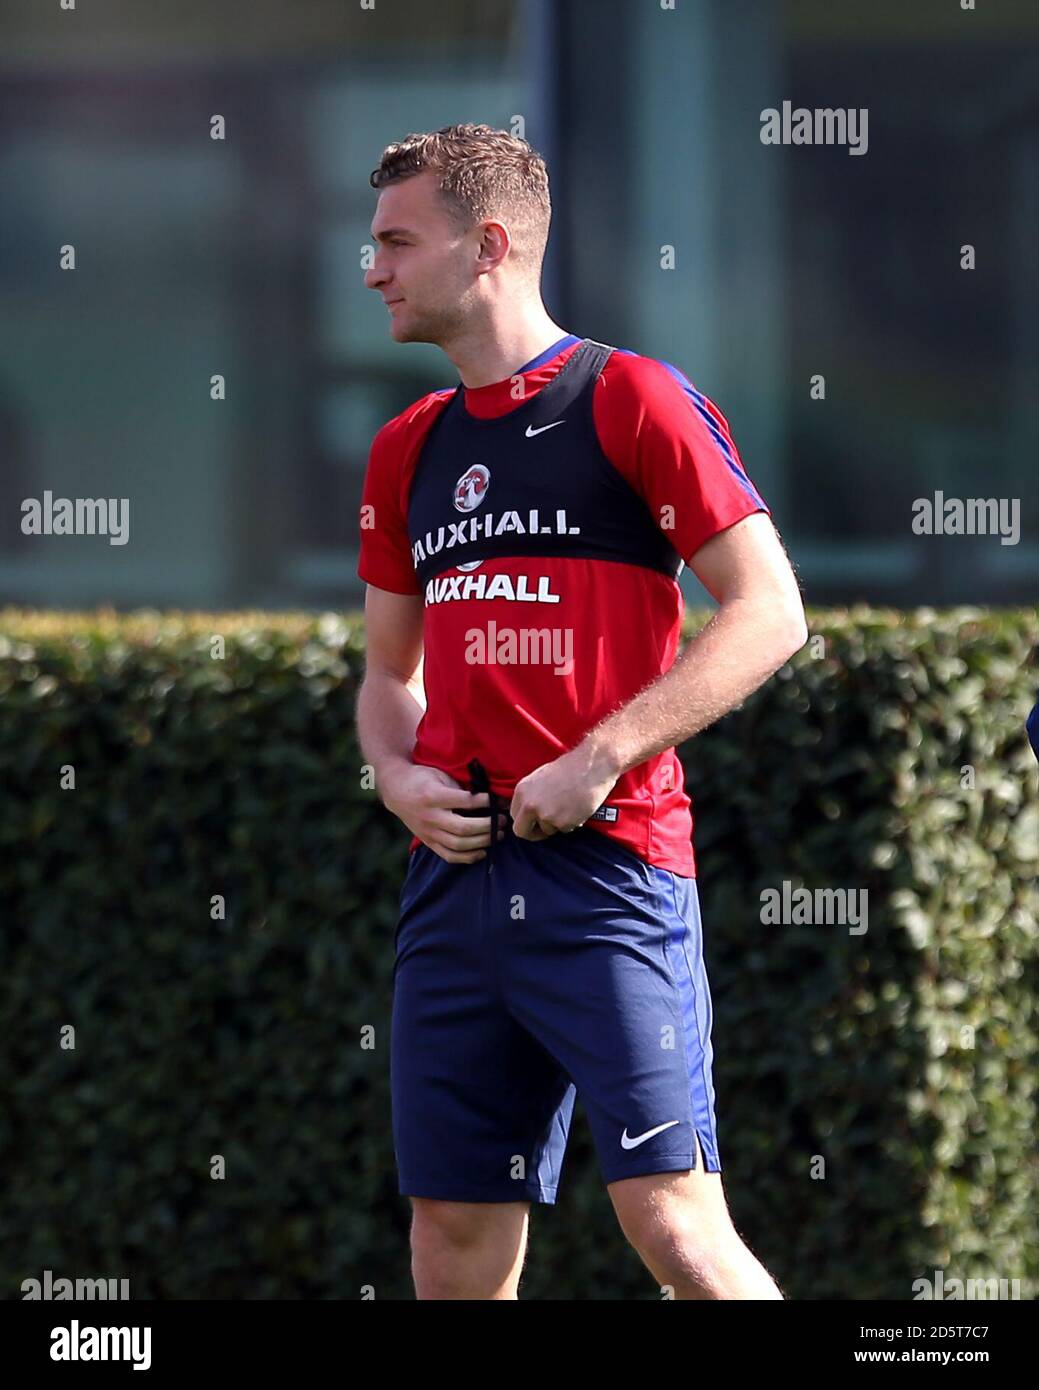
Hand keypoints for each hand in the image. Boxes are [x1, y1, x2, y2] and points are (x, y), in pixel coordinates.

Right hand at [380, 763, 503, 863]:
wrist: (396, 790)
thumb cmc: (423, 778)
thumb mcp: (440, 774)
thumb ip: (460, 787)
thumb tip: (490, 798)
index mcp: (433, 796)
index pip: (465, 802)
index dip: (484, 802)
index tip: (497, 801)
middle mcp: (430, 817)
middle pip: (464, 828)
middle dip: (489, 826)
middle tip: (503, 820)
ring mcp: (428, 832)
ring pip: (459, 845)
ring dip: (483, 842)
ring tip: (498, 835)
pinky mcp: (428, 842)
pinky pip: (449, 856)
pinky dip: (468, 857)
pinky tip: (483, 851)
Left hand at [510, 740, 620, 840]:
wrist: (592, 766)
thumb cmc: (569, 768)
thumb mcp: (540, 777)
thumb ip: (530, 795)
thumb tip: (525, 811)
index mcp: (521, 791)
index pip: (514, 816)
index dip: (525, 820)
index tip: (534, 821)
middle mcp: (530, 805)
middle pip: (521, 831)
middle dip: (533, 833)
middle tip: (544, 830)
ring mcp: (545, 815)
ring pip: (547, 830)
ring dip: (557, 824)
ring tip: (569, 806)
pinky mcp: (562, 823)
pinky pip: (564, 829)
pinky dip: (571, 822)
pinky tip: (577, 808)